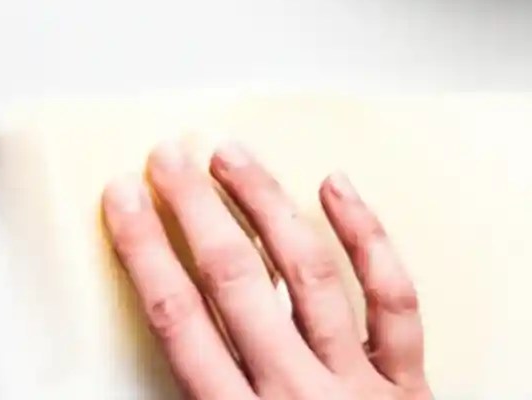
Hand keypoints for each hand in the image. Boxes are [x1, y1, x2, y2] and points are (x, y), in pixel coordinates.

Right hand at [102, 141, 431, 399]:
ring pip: (307, 272)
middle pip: (236, 282)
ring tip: (232, 157)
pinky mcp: (408, 382)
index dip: (146, 251)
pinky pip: (392, 298)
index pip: (179, 320)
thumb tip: (168, 343)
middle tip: (168, 157)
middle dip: (195, 211)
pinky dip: (367, 237)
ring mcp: (357, 384)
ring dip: (265, 206)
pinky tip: (336, 189)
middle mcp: (296, 395)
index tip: (123, 202)